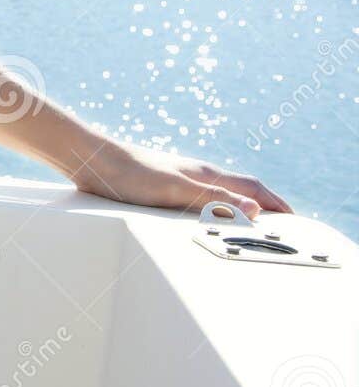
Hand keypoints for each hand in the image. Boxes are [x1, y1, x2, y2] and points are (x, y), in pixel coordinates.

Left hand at [70, 141, 291, 219]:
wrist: (90, 159)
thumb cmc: (129, 174)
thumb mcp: (174, 191)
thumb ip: (213, 200)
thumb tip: (256, 210)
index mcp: (206, 174)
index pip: (253, 188)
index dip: (276, 204)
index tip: (296, 221)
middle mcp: (197, 174)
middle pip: (241, 189)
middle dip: (264, 206)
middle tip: (283, 227)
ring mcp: (180, 178)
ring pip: (220, 193)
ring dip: (240, 207)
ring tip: (251, 225)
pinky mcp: (162, 186)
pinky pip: (200, 198)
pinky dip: (215, 209)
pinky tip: (205, 218)